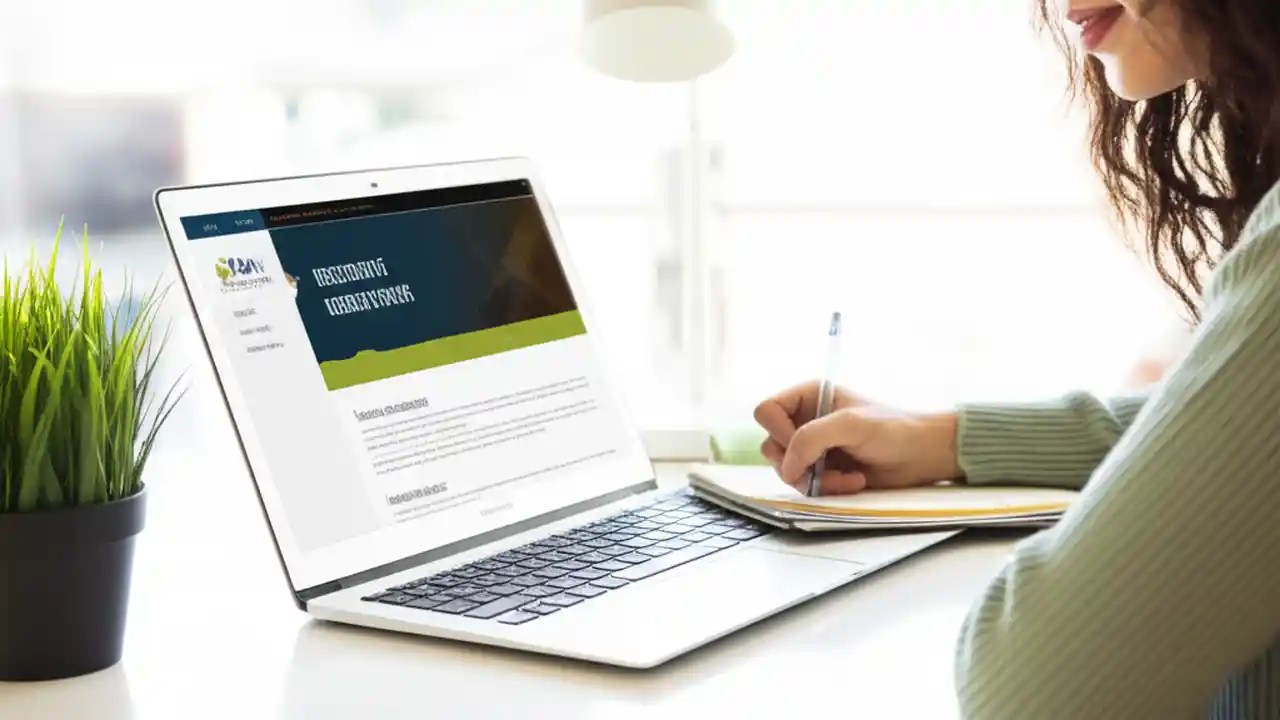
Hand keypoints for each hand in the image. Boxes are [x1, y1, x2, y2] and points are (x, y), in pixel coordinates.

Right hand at [753, 381, 960, 494]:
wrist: (923, 455)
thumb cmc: (894, 429)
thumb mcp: (850, 425)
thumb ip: (811, 439)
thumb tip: (787, 467)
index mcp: (809, 396)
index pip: (766, 412)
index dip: (778, 431)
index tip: (801, 444)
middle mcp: (806, 419)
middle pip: (771, 445)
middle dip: (798, 462)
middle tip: (823, 467)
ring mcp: (814, 447)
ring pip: (786, 469)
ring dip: (815, 479)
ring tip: (847, 477)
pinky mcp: (824, 470)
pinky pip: (805, 484)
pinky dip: (827, 488)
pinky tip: (853, 481)